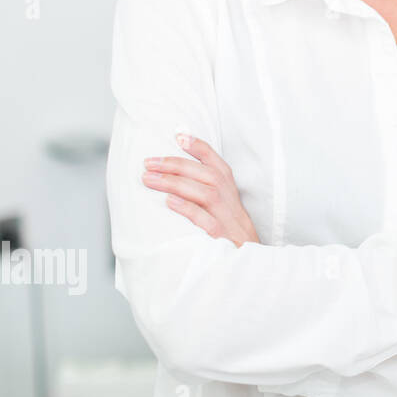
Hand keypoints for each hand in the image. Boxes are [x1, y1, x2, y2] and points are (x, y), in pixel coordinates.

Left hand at [142, 134, 260, 246]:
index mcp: (229, 187)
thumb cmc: (228, 228)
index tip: (178, 136)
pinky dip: (188, 209)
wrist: (247, 259)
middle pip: (206, 175)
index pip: (216, 162)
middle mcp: (229, 199)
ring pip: (204, 193)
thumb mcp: (223, 202)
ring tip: (148, 179)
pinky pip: (205, 220)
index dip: (198, 147)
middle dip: (176, 165)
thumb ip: (205, 184)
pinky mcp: (221, 236)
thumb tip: (173, 168)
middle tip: (148, 163)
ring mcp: (226, 217)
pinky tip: (169, 202)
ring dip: (175, 183)